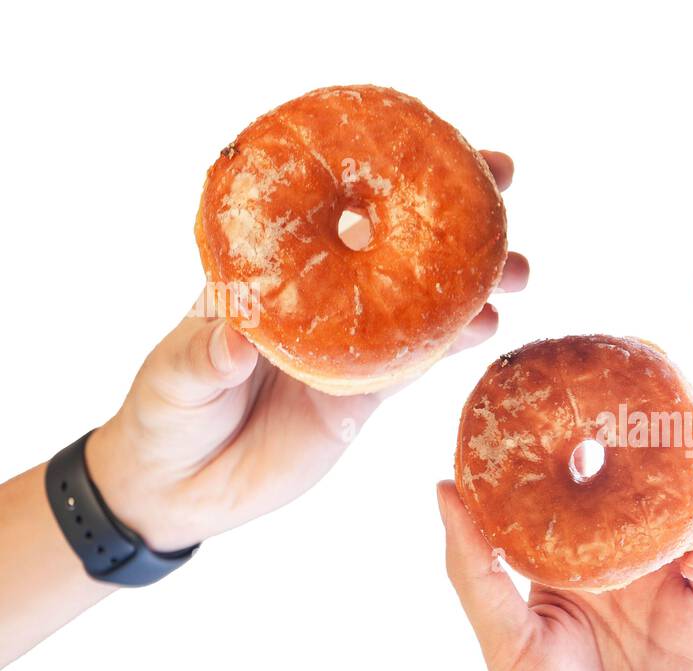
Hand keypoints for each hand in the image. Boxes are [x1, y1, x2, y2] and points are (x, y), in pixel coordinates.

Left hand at [86, 151, 527, 550]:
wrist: (178, 489)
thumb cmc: (164, 417)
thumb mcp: (174, 381)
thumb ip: (204, 359)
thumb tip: (234, 339)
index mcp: (269, 270)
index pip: (328, 204)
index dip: (378, 170)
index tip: (429, 145)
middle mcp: (317, 298)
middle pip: (391, 243)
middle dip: (451, 214)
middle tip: (503, 188)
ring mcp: (347, 346)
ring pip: (420, 302)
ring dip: (471, 283)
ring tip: (516, 270)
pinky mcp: (365, 397)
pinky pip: (417, 363)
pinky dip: (454, 343)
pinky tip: (489, 325)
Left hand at [437, 389, 692, 670]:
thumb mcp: (503, 637)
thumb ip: (476, 564)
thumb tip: (441, 484)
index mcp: (569, 559)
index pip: (584, 478)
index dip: (594, 427)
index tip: (595, 374)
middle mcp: (622, 560)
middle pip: (652, 477)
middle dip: (671, 427)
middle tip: (680, 378)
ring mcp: (669, 582)